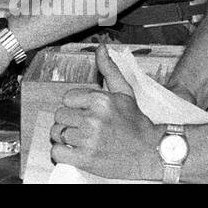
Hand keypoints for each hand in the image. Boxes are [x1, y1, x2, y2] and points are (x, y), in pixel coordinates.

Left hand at [50, 44, 160, 179]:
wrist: (151, 152)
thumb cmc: (136, 123)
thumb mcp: (124, 92)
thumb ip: (109, 69)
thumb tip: (101, 48)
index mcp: (99, 100)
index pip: (66, 99)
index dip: (74, 107)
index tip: (86, 113)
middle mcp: (93, 119)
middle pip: (59, 116)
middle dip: (69, 121)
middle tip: (84, 128)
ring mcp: (88, 140)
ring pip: (57, 133)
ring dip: (65, 137)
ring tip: (81, 139)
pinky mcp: (86, 159)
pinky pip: (57, 152)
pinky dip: (62, 153)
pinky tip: (75, 151)